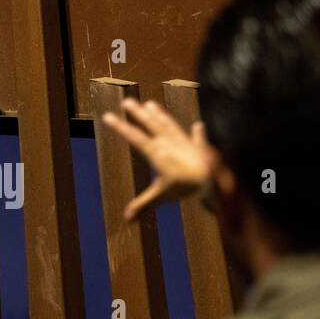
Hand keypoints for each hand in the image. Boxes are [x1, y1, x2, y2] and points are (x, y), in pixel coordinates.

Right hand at [101, 98, 218, 220]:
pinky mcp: (199, 146)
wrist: (212, 178)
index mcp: (156, 152)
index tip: (108, 116)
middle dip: (137, 113)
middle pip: (150, 124)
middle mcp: (169, 142)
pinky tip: (199, 125)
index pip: (134, 137)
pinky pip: (197, 137)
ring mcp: (184, 141)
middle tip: (127, 101)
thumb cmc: (185, 186)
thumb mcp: (161, 195)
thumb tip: (127, 217)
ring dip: (160, 114)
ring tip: (151, 104)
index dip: (120, 127)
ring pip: (169, 124)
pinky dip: (198, 132)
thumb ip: (144, 204)